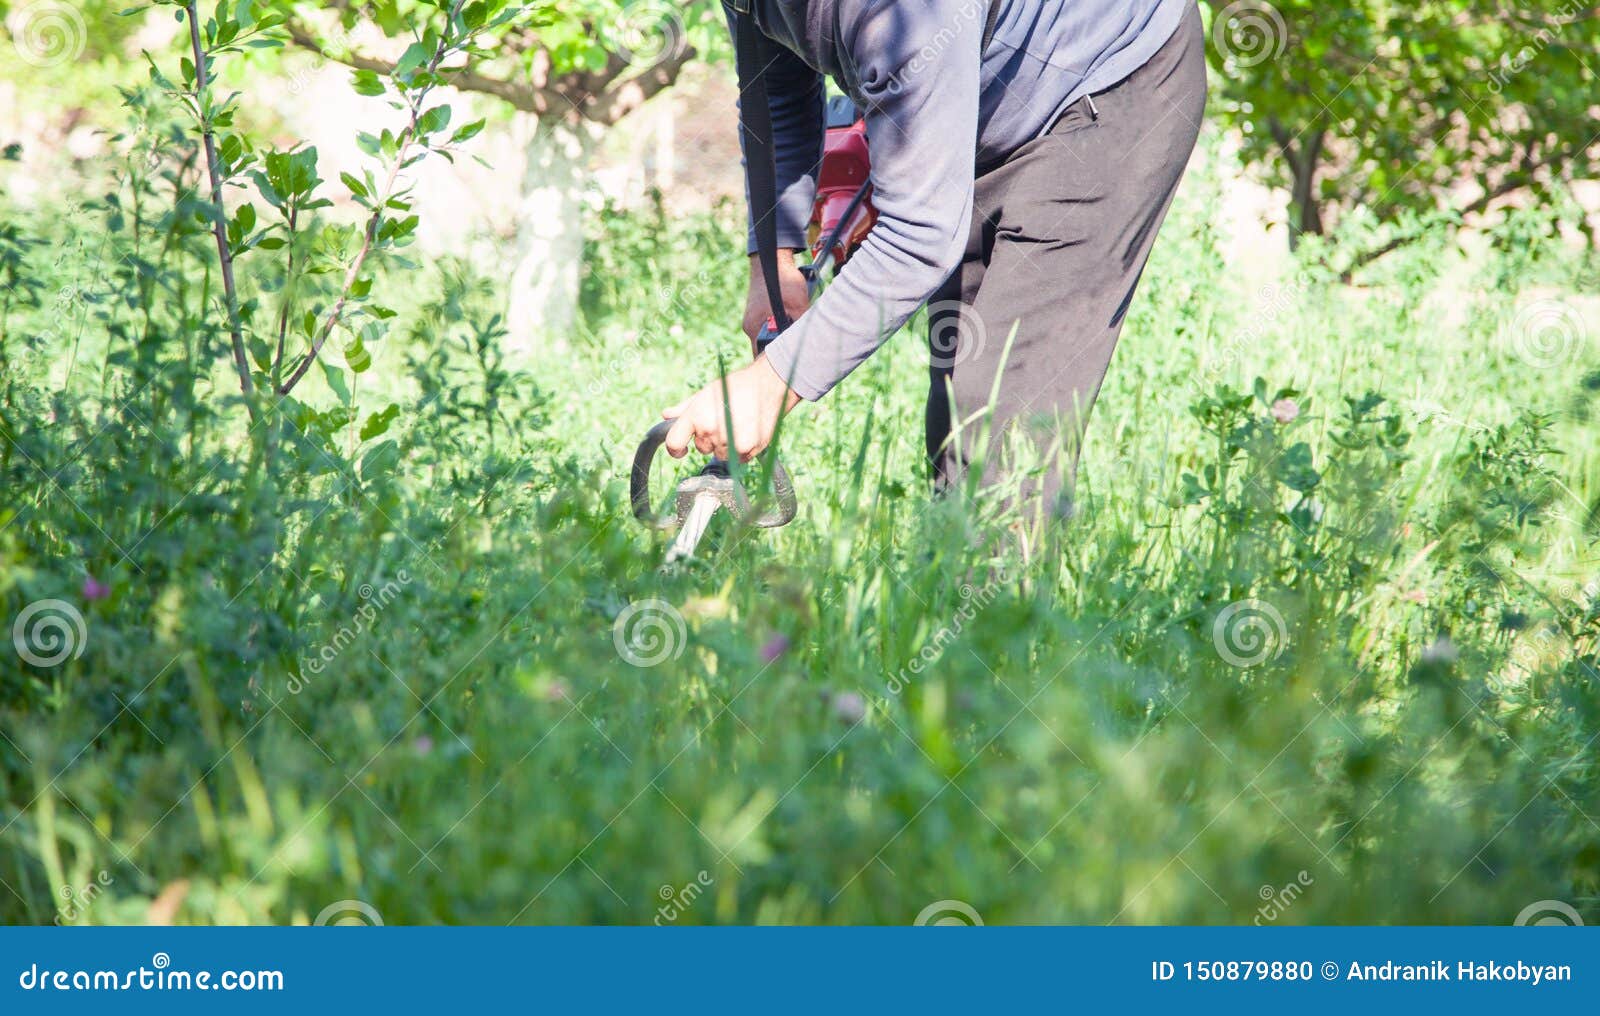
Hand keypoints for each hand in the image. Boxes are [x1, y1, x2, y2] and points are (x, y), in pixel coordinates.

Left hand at [662, 355, 801, 461]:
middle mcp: (712, 431)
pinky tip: (747, 431)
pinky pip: (738, 459)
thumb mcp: (705, 393)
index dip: (675, 449)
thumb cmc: (735, 386)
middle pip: (702, 448)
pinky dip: (741, 449)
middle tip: (723, 420)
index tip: (681, 450)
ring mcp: (731, 443)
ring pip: (720, 454)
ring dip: (726, 445)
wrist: (769, 385)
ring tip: (738, 423)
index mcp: (697, 416)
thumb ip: (684, 408)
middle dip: (708, 438)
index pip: (674, 443)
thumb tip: (666, 415)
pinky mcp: (749, 450)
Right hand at [743, 249, 809, 356]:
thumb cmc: (784, 279)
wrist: (773, 256)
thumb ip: (800, 325)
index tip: (791, 365)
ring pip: (769, 335)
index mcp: (754, 327)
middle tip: (798, 351)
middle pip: (766, 347)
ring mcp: (753, 318)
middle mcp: (750, 325)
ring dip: (783, 335)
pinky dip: (781, 325)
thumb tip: (808, 344)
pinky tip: (792, 319)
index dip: (776, 363)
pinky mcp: (758, 311)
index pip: (762, 356)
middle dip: (781, 349)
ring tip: (797, 332)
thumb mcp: (798, 304)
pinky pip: (769, 324)